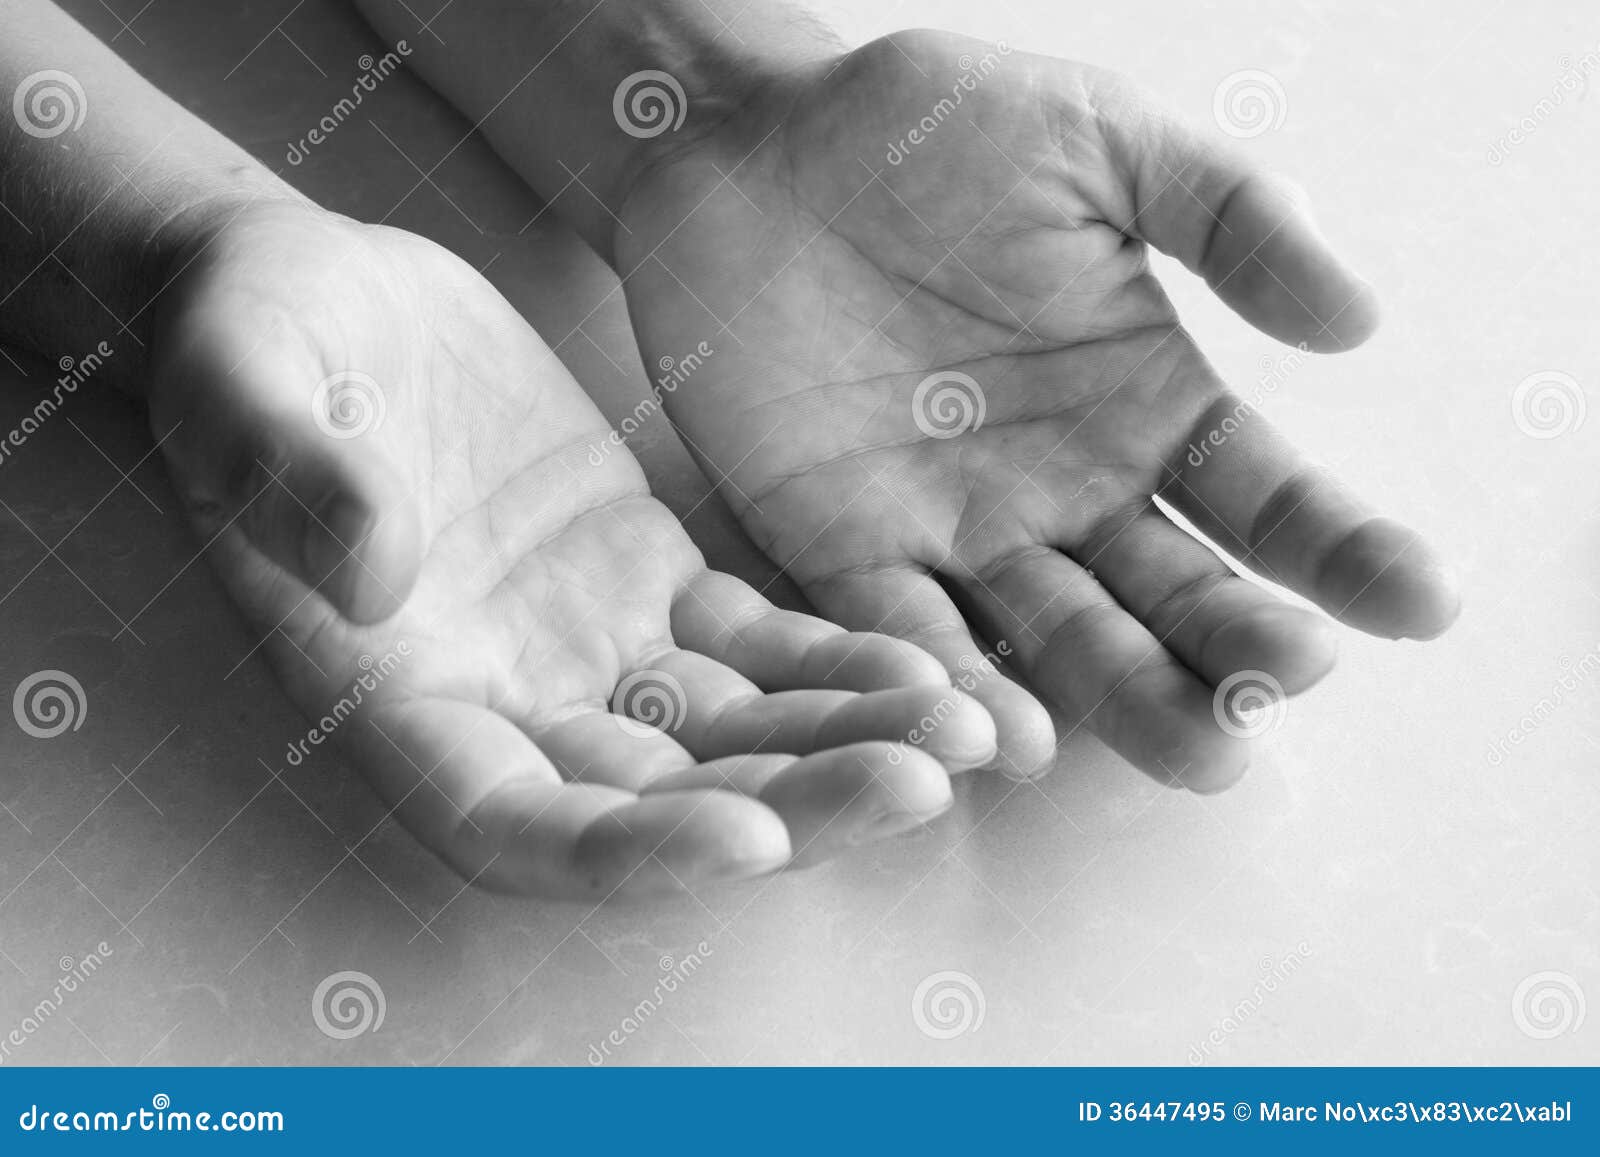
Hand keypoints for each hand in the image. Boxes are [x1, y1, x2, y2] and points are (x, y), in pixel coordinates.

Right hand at [146, 200, 995, 896]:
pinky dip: (837, 659)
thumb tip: (372, 574)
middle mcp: (507, 705)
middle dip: (795, 804)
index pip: (517, 828)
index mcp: (394, 703)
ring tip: (967, 728)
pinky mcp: (644, 581)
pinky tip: (931, 662)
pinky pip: (755, 645)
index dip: (631, 853)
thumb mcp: (239, 393)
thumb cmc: (244, 350)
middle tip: (920, 780)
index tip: (748, 837)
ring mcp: (587, 649)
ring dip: (846, 742)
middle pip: (664, 803)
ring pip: (733, 733)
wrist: (315, 296)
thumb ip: (295, 482)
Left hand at [610, 30, 1459, 786]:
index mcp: (1146, 406)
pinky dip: (953, 686)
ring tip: (1199, 743)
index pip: (1267, 500)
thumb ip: (1226, 218)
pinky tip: (1014, 737)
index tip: (1422, 602)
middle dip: (1236, 646)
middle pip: (1174, 597)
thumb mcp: (1098, 145)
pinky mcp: (846, 554)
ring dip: (1128, 698)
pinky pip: (905, 635)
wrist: (747, 155)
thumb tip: (1359, 322)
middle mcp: (1069, 493)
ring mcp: (961, 534)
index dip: (1345, 552)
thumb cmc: (925, 135)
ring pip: (1062, 642)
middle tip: (1284, 683)